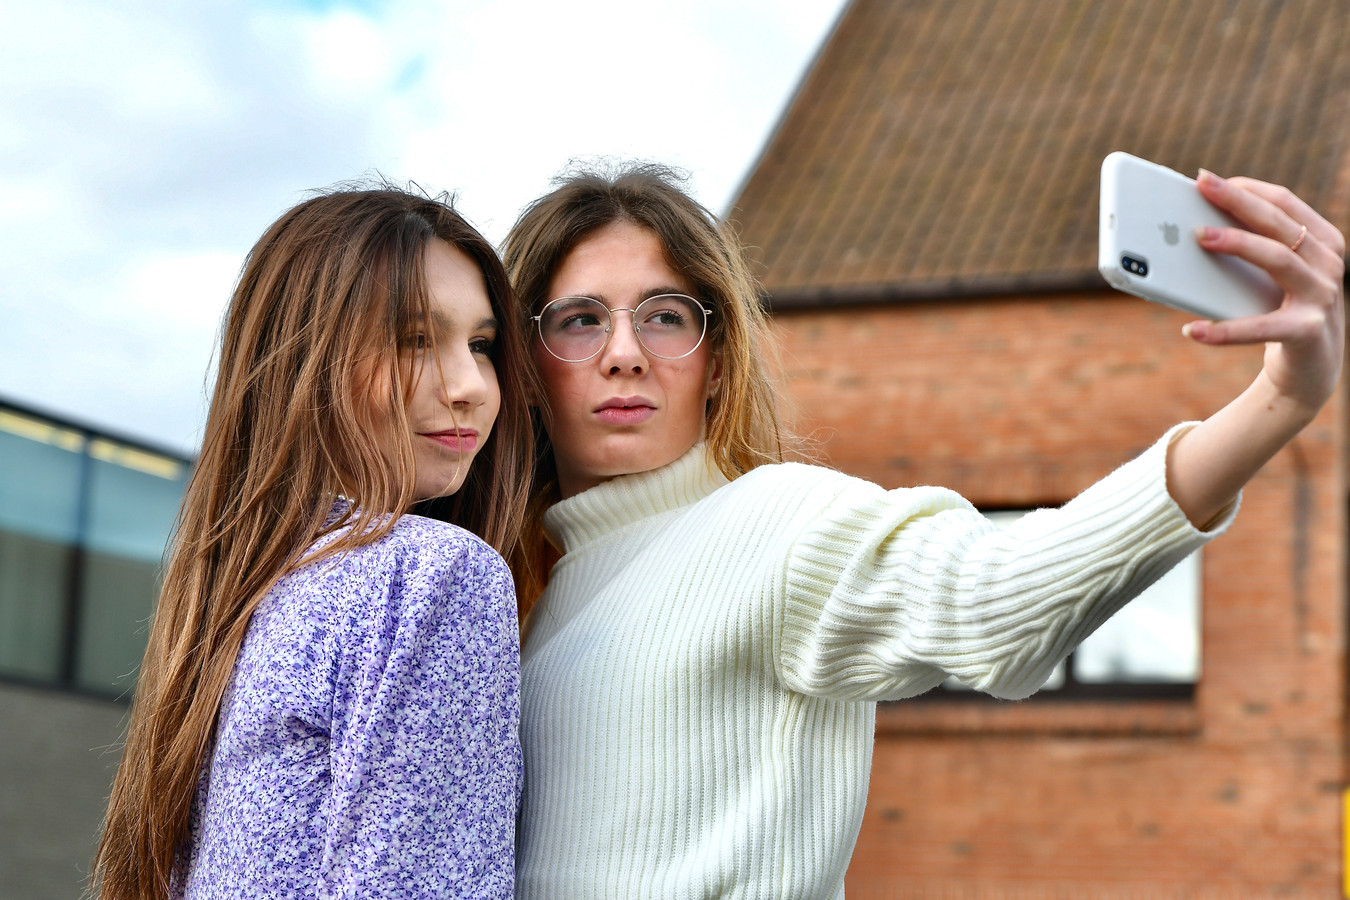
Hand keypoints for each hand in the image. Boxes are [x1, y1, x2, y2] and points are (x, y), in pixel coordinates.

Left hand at [1185, 171, 1344, 421]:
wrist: (1309, 370)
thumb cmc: (1281, 311)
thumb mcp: (1270, 277)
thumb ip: (1250, 251)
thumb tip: (1195, 228)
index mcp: (1321, 243)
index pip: (1284, 203)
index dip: (1246, 188)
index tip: (1208, 179)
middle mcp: (1327, 264)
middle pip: (1279, 223)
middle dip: (1238, 201)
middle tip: (1200, 186)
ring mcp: (1321, 297)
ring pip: (1278, 258)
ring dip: (1237, 243)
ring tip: (1198, 237)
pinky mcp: (1306, 332)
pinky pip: (1261, 327)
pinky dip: (1224, 330)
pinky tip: (1192, 330)